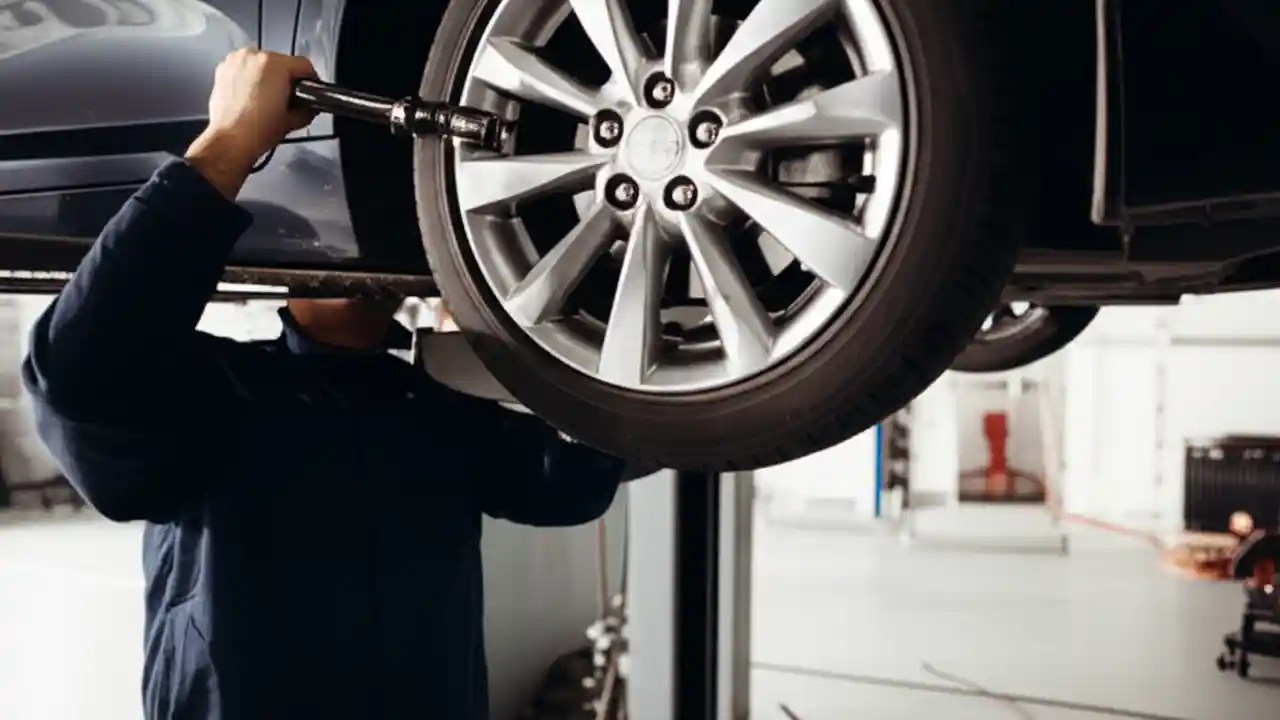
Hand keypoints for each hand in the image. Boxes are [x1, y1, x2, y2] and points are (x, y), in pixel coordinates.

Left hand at [185, 48, 317, 197]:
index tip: (310, 92)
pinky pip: (245, 68)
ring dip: (267, 77)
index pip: (303, 65)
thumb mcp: (293, 120)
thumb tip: (309, 107)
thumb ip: (307, 108)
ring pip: (262, 64)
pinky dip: (250, 78)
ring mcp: (236, 61)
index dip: (311, 81)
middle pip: (281, 62)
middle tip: (288, 100)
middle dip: (286, 79)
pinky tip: (252, 97)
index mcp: (274, 64)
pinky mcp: (223, 69)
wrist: (230, 140)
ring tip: (267, 99)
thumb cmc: (257, 130)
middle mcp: (253, 56)